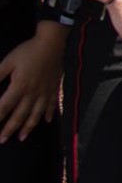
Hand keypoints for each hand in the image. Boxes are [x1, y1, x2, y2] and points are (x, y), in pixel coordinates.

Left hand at [0, 22, 64, 140]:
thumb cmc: (28, 51)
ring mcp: (45, 92)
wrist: (53, 42)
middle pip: (20, 114)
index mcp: (20, 86)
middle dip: (10, 128)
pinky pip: (52, 104)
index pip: (5, 106)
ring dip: (29, 126)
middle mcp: (33, 93)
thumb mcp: (8, 61)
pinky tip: (47, 122)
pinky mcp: (54, 88)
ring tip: (22, 138)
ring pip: (36, 113)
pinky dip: (50, 114)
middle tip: (2, 140)